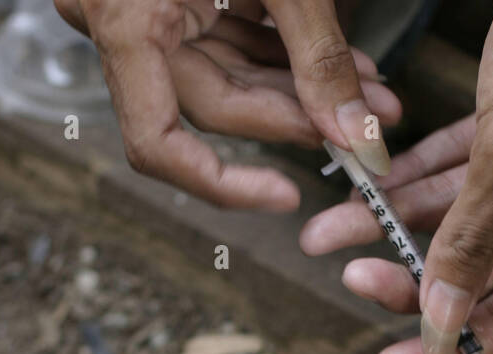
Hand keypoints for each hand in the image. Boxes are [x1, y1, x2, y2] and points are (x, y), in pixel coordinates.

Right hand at [55, 0, 398, 210]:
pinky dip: (283, 52)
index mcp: (123, 15)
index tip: (287, 194)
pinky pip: (228, 35)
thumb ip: (315, 53)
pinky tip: (342, 68)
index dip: (223, 182)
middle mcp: (121, 17)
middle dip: (298, 118)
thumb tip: (354, 134)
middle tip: (368, 129)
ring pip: (228, 73)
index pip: (158, 142)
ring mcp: (146, 0)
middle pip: (213, 104)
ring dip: (302, 88)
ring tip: (372, 96)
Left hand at [302, 0, 492, 353]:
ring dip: (389, 228)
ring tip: (326, 233)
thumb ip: (472, 238)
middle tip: (349, 275)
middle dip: (408, 277)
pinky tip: (360, 195)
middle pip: (476, 274)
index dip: (448, 348)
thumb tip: (440, 317)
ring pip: (453, 222)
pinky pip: (450, 174)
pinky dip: (407, 183)